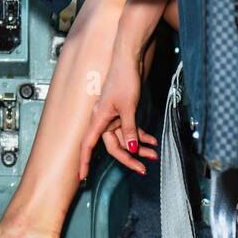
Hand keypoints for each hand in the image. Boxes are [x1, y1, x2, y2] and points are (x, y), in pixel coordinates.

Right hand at [77, 46, 158, 180]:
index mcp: (99, 119)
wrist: (129, 61)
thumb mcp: (128, 107)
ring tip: (154, 155)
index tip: (83, 177)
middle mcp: (104, 120)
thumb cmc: (124, 80)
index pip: (88, 144)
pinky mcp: (123, 111)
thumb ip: (129, 130)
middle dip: (129, 158)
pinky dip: (141, 135)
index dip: (84, 161)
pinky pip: (131, 129)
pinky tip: (152, 141)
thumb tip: (131, 149)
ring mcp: (114, 116)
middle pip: (114, 146)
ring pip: (125, 139)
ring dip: (139, 147)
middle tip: (142, 170)